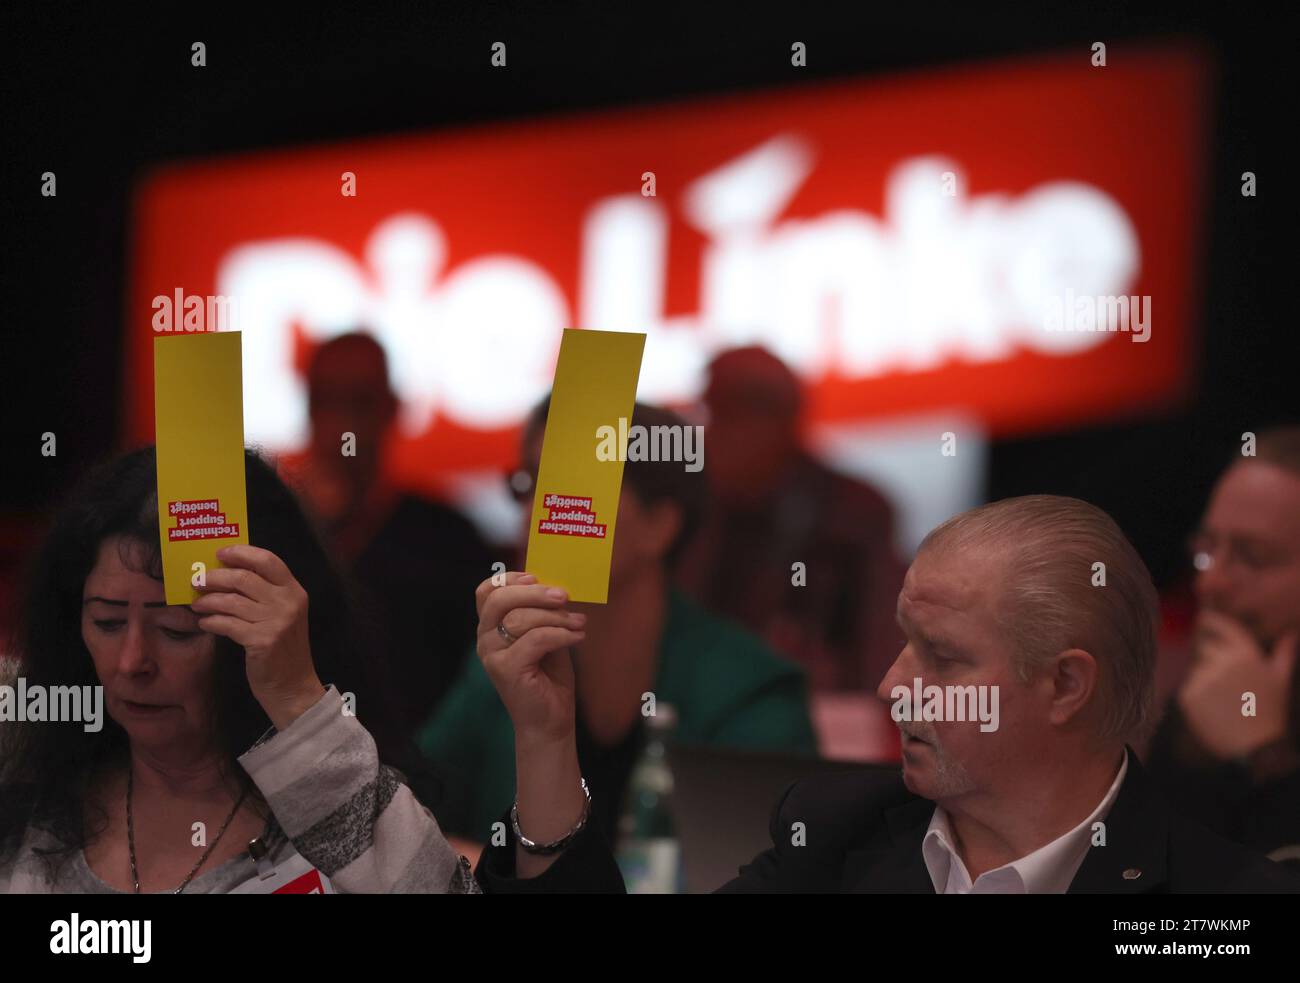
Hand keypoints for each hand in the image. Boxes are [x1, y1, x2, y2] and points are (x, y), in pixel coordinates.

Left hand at [191, 545, 326, 729]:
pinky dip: (211, 621)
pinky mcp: (262, 640)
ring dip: (208, 601)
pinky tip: (205, 623)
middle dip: (215, 576)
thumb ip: (265, 595)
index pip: (269, 560)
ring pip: (231, 600)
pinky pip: (227, 624)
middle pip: (244, 577)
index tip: (220, 553)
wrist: (293, 686)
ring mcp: (276, 622)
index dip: (242, 553)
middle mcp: (288, 603)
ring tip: (197, 605)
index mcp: (295, 591)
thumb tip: (226, 575)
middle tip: (197, 580)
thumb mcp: (283, 615)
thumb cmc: (283, 649)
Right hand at [475, 571, 584, 745]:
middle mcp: (485, 639)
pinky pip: (535, 639)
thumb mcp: (547, 636)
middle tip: (564, 595)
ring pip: (521, 618)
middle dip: (535, 593)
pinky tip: (578, 637)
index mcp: (492, 627)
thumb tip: (558, 587)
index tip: (536, 577)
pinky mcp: (506, 670)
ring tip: (579, 622)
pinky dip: (561, 634)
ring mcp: (492, 655)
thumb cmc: (549, 677)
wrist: (550, 722)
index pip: (487, 592)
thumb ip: (543, 614)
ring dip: (557, 616)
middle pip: (499, 600)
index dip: (509, 579)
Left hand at [1177, 612, 1296, 759]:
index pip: (1221, 626)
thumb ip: (1282, 654)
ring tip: (1223, 700)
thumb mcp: (1280, 680)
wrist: (1258, 747)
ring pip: (1195, 669)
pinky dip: (1196, 696)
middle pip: (1203, 647)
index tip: (1204, 616)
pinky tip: (1213, 709)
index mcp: (1246, 654)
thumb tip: (1289, 634)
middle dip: (1209, 658)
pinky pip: (1187, 687)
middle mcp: (1223, 662)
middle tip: (1224, 681)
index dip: (1211, 620)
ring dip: (1204, 678)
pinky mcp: (1189, 695)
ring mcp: (1204, 677)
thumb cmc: (1271, 712)